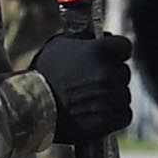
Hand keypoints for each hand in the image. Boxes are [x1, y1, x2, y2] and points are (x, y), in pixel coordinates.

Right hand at [29, 29, 133, 146]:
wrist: (32, 108)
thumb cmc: (43, 74)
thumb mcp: (59, 45)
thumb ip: (84, 40)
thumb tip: (98, 38)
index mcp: (100, 50)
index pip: (125, 46)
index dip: (118, 52)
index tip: (111, 57)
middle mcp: (109, 72)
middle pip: (124, 72)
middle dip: (112, 76)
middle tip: (93, 83)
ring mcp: (112, 97)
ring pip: (124, 95)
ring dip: (113, 97)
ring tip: (92, 101)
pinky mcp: (111, 119)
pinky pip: (125, 115)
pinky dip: (115, 116)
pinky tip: (99, 113)